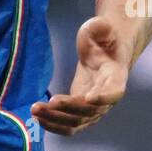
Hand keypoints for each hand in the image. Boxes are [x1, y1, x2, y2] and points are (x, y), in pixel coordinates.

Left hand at [30, 15, 131, 135]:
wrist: (104, 54)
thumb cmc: (102, 39)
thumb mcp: (101, 28)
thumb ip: (101, 27)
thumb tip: (99, 25)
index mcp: (116, 77)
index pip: (114, 91)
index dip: (104, 96)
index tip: (89, 97)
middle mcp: (106, 98)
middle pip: (90, 110)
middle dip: (69, 108)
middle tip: (49, 102)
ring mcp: (94, 108)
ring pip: (77, 121)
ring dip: (56, 119)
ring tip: (35, 111)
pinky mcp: (80, 112)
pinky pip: (69, 125)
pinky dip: (53, 125)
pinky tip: (37, 118)